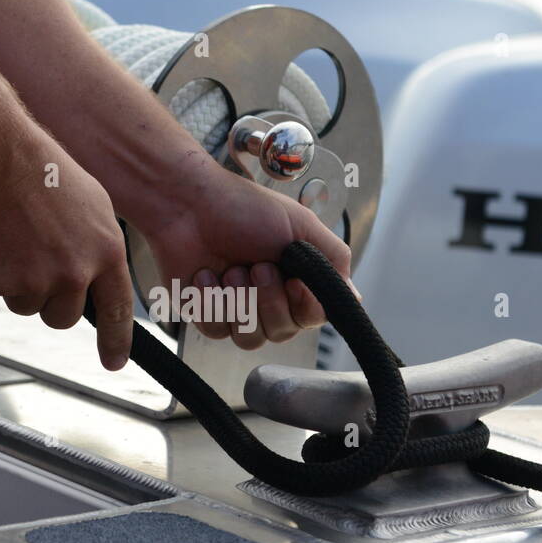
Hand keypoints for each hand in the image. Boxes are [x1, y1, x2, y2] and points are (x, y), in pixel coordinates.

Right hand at [0, 132, 134, 369]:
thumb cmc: (42, 170)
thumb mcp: (92, 206)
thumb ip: (98, 249)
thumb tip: (96, 281)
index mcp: (106, 252)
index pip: (117, 310)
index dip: (115, 340)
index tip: (113, 362)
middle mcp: (75, 274)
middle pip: (63, 317)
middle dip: (50, 299)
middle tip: (36, 259)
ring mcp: (34, 281)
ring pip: (27, 306)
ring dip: (18, 282)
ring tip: (15, 237)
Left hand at [139, 161, 353, 349]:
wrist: (188, 204)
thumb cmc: (242, 206)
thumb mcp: (301, 225)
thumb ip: (333, 260)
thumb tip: (353, 297)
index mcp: (296, 277)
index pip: (314, 317)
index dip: (305, 306)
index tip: (294, 282)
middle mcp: (269, 297)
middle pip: (282, 332)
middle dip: (268, 300)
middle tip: (256, 266)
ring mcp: (237, 307)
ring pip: (250, 338)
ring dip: (240, 302)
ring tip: (230, 269)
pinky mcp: (207, 312)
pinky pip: (217, 330)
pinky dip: (212, 302)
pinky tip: (206, 275)